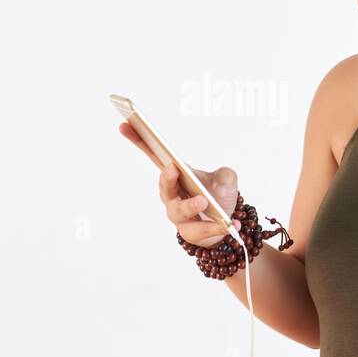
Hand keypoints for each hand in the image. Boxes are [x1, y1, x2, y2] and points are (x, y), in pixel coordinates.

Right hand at [118, 122, 239, 248]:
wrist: (224, 221)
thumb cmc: (216, 195)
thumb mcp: (225, 179)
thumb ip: (226, 176)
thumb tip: (222, 180)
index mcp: (175, 174)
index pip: (153, 155)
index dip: (138, 140)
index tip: (126, 123)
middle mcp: (172, 195)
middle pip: (164, 187)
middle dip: (166, 178)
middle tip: (172, 168)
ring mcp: (179, 215)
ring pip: (180, 212)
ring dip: (191, 205)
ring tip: (204, 201)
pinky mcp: (191, 233)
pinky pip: (202, 231)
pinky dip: (216, 228)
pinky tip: (231, 225)